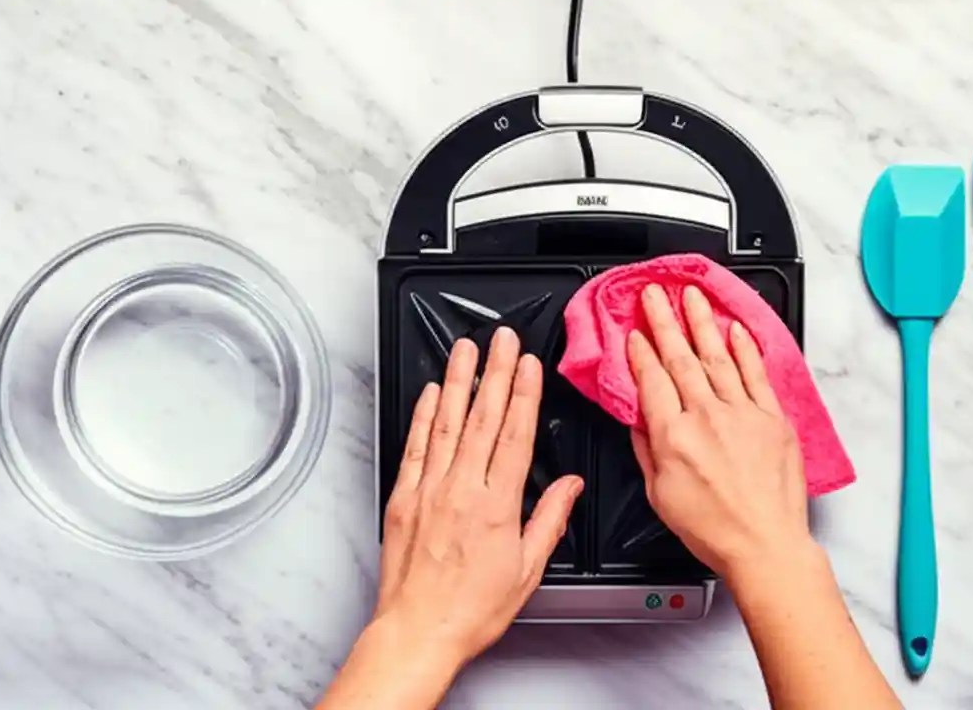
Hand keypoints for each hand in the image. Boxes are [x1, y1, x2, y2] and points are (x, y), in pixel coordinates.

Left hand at [376, 329, 583, 670]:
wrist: (417, 632)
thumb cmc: (470, 610)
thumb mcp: (528, 569)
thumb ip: (549, 519)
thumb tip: (570, 487)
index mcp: (497, 506)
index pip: (514, 435)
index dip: (522, 394)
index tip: (527, 364)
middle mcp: (461, 490)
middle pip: (481, 418)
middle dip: (493, 372)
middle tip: (500, 338)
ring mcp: (428, 490)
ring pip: (445, 423)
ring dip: (456, 381)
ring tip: (464, 350)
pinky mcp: (402, 498)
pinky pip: (415, 447)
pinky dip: (422, 416)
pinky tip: (429, 393)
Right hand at [627, 284, 810, 580]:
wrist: (764, 544)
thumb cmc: (713, 529)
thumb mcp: (660, 495)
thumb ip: (647, 451)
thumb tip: (639, 421)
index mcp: (673, 436)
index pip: (651, 380)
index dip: (640, 352)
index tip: (634, 332)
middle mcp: (707, 417)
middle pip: (680, 358)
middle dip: (664, 321)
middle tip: (653, 294)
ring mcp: (742, 414)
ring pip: (717, 356)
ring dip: (701, 322)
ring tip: (692, 295)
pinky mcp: (772, 419)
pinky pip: (756, 374)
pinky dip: (745, 349)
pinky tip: (736, 329)